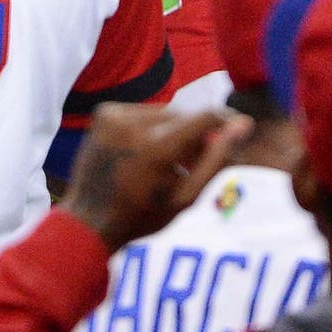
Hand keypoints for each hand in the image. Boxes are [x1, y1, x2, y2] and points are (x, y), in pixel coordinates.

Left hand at [58, 105, 249, 249]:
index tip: (237, 129)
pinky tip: (143, 153)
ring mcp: (114, 115)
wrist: (88, 219)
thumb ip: (216, 160)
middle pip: (184, 114)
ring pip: (164, 111)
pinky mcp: (103, 111)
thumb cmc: (143, 216)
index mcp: (156, 149)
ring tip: (167, 161)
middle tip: (192, 162)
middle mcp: (132, 125)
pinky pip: (142, 112)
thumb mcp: (187, 197)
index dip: (225, 121)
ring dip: (172, 129)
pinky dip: (149, 127)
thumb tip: (242, 125)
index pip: (204, 117)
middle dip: (194, 133)